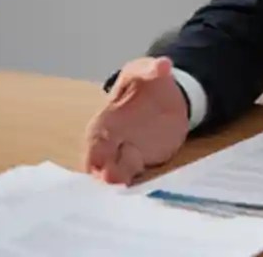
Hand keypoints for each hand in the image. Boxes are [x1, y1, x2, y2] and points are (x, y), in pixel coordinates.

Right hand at [83, 57, 189, 184]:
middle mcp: (111, 142)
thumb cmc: (146, 84)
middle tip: (114, 182)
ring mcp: (127, 155)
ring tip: (124, 191)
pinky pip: (133, 179)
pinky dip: (134, 188)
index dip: (97, 154)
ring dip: (119, 184)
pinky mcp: (142, 163)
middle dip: (105, 175)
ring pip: (116, 176)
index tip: (103, 165)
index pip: (95, 142)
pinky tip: (137, 197)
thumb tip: (163, 64)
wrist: (167, 98)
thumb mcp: (146, 71)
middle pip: (102, 165)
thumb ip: (151, 69)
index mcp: (106, 120)